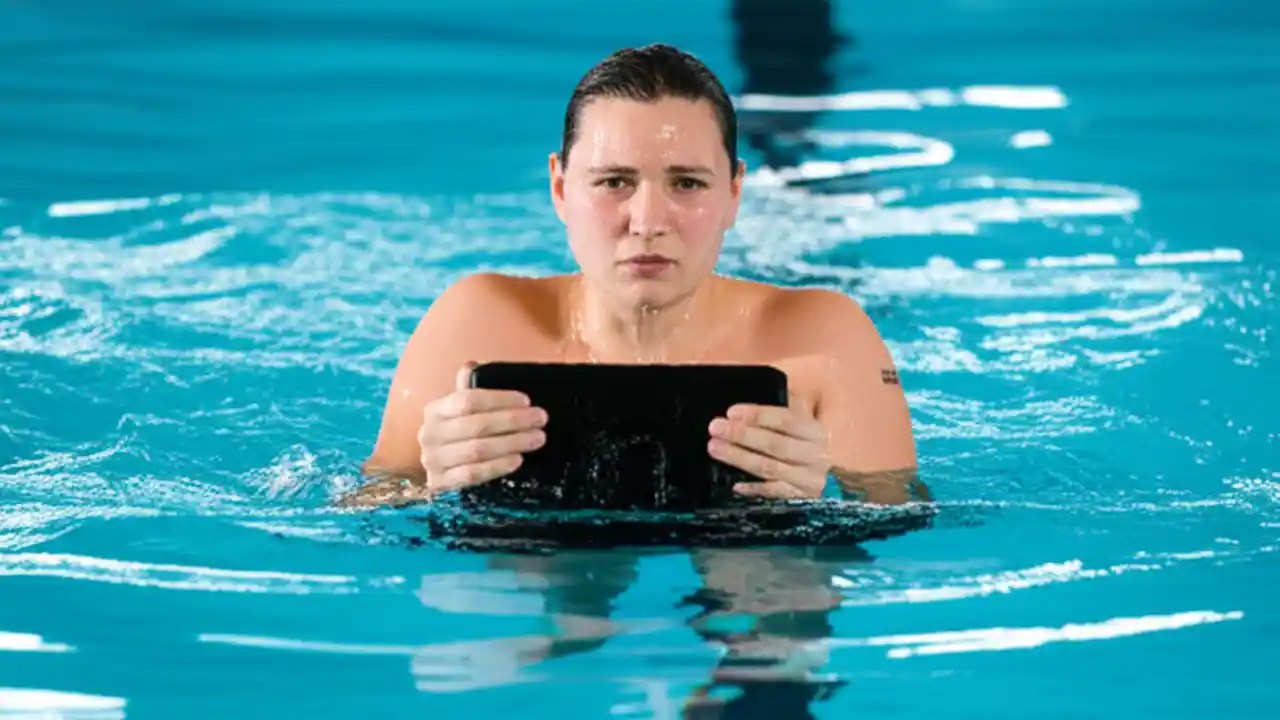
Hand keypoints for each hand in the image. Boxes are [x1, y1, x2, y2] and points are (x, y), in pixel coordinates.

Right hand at [418, 361, 547, 495]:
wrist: (437, 466)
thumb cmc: (455, 432)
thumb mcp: (459, 409)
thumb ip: (468, 387)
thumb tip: (474, 364)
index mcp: (435, 409)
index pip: (468, 400)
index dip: (500, 399)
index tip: (526, 400)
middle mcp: (430, 434)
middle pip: (476, 425)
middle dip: (513, 421)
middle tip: (540, 419)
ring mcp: (433, 460)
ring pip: (477, 450)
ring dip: (512, 443)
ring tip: (537, 439)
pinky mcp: (440, 483)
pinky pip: (472, 475)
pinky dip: (497, 467)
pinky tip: (517, 459)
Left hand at [707, 393, 830, 498]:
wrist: (834, 479)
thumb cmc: (811, 443)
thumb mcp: (807, 420)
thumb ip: (790, 405)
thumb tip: (765, 388)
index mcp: (816, 431)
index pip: (787, 420)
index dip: (759, 415)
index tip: (732, 412)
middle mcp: (816, 456)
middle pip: (775, 444)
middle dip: (742, 435)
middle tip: (716, 427)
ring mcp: (809, 480)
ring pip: (770, 467)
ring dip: (740, 458)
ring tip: (715, 448)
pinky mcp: (801, 500)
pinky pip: (774, 494)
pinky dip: (754, 489)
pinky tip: (735, 483)